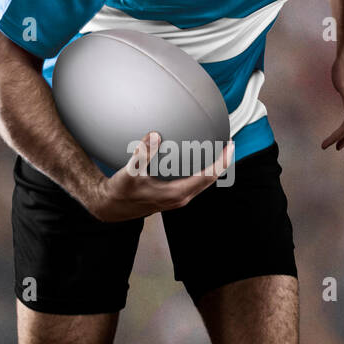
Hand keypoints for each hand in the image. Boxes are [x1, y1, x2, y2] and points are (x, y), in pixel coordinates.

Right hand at [89, 132, 234, 221]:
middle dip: (222, 163)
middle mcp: (181, 197)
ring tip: (218, 150)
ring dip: (213, 168)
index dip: (221, 162)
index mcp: (176, 193)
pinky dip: (201, 170)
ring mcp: (178, 198)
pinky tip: (197, 159)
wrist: (112, 207)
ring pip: (203, 183)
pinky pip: (194, 182)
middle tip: (229, 144)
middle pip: (210, 180)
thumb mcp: (130, 172)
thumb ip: (143, 153)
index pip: (207, 177)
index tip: (230, 146)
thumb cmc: (121, 191)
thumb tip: (155, 136)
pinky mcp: (173, 196)